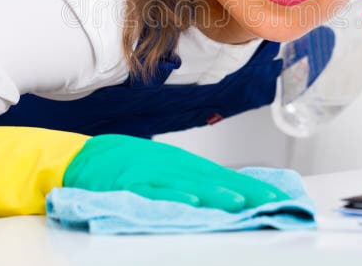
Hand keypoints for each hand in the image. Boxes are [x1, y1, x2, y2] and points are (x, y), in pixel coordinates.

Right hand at [63, 134, 289, 211]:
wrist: (83, 158)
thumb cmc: (125, 164)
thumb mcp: (162, 168)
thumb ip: (190, 180)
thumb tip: (226, 192)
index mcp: (181, 163)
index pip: (224, 175)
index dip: (251, 186)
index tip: (278, 197)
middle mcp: (171, 166)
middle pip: (214, 179)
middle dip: (245, 191)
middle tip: (273, 202)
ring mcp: (152, 174)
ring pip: (189, 185)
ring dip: (216, 193)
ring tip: (240, 202)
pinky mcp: (131, 185)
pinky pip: (156, 193)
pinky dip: (174, 197)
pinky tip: (192, 202)